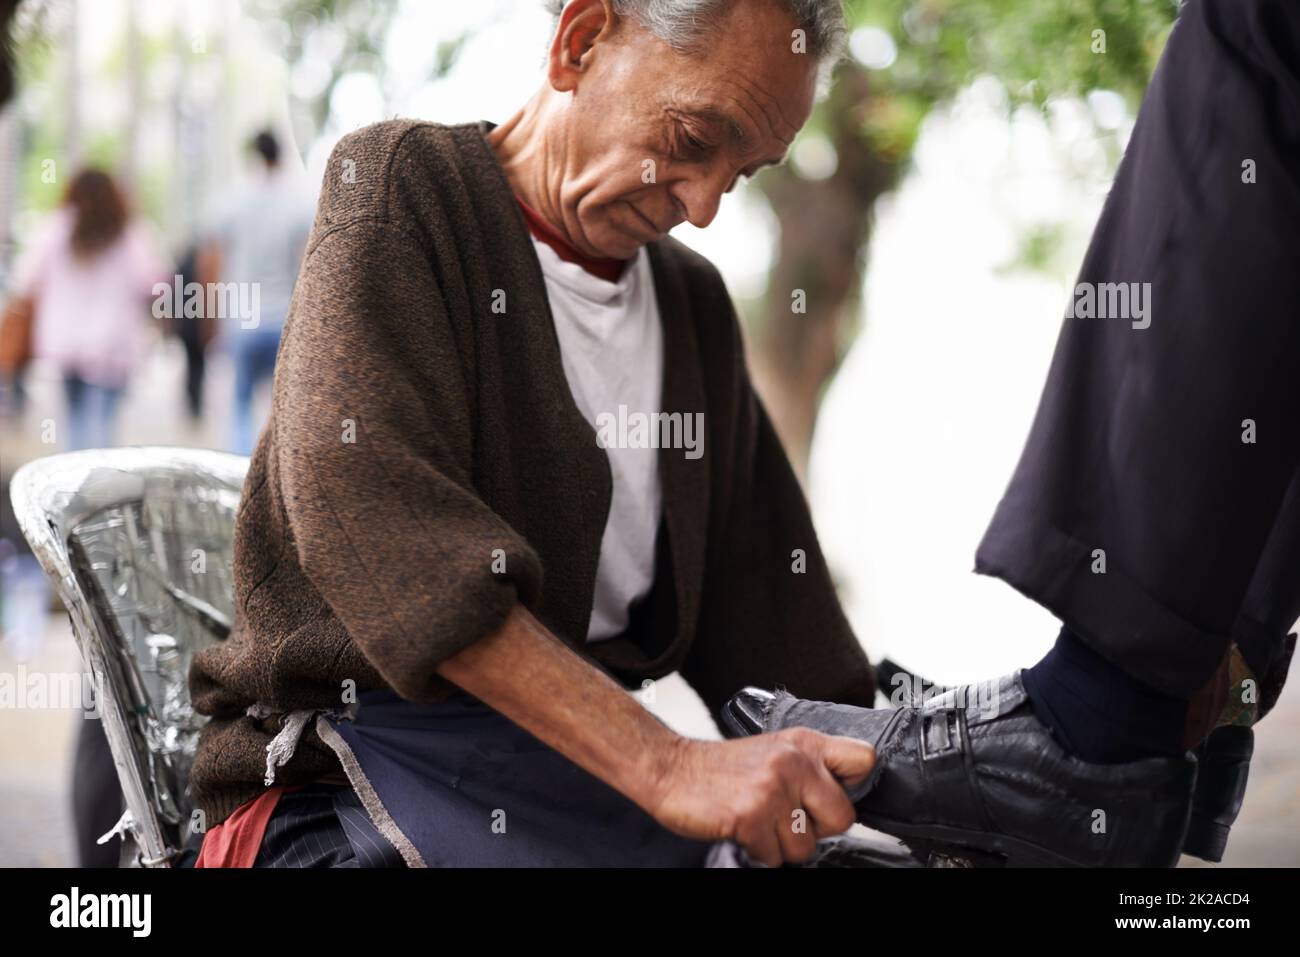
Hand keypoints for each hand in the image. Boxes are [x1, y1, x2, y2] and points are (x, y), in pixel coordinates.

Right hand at [645, 729, 874, 865]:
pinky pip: (775, 857)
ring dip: (782, 845)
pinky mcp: (751, 816)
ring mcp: (772, 789)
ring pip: (807, 847)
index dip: (853, 787)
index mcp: (803, 744)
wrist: (671, 769)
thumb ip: (810, 766)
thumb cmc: (722, 767)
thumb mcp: (775, 750)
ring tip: (760, 822)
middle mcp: (793, 762)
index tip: (831, 796)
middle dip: (816, 830)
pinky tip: (743, 829)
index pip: (863, 760)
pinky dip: (758, 852)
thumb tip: (848, 795)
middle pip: (842, 818)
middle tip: (786, 818)